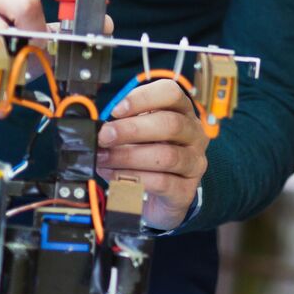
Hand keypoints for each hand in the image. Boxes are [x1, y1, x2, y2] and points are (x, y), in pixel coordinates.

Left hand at [97, 79, 207, 230]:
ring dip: (129, 157)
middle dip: (132, 130)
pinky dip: (134, 178)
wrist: (159, 199)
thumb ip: (123, 126)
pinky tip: (115, 177)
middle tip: (105, 137)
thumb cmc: (147, 158)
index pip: (171, 93)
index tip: (116, 110)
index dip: (143, 98)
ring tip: (105, 159)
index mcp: (182, 113)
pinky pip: (162, 182)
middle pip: (170, 124)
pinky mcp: (186, 190)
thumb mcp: (137, 136)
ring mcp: (194, 163)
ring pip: (166, 155)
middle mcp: (194, 135)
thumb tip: (100, 127)